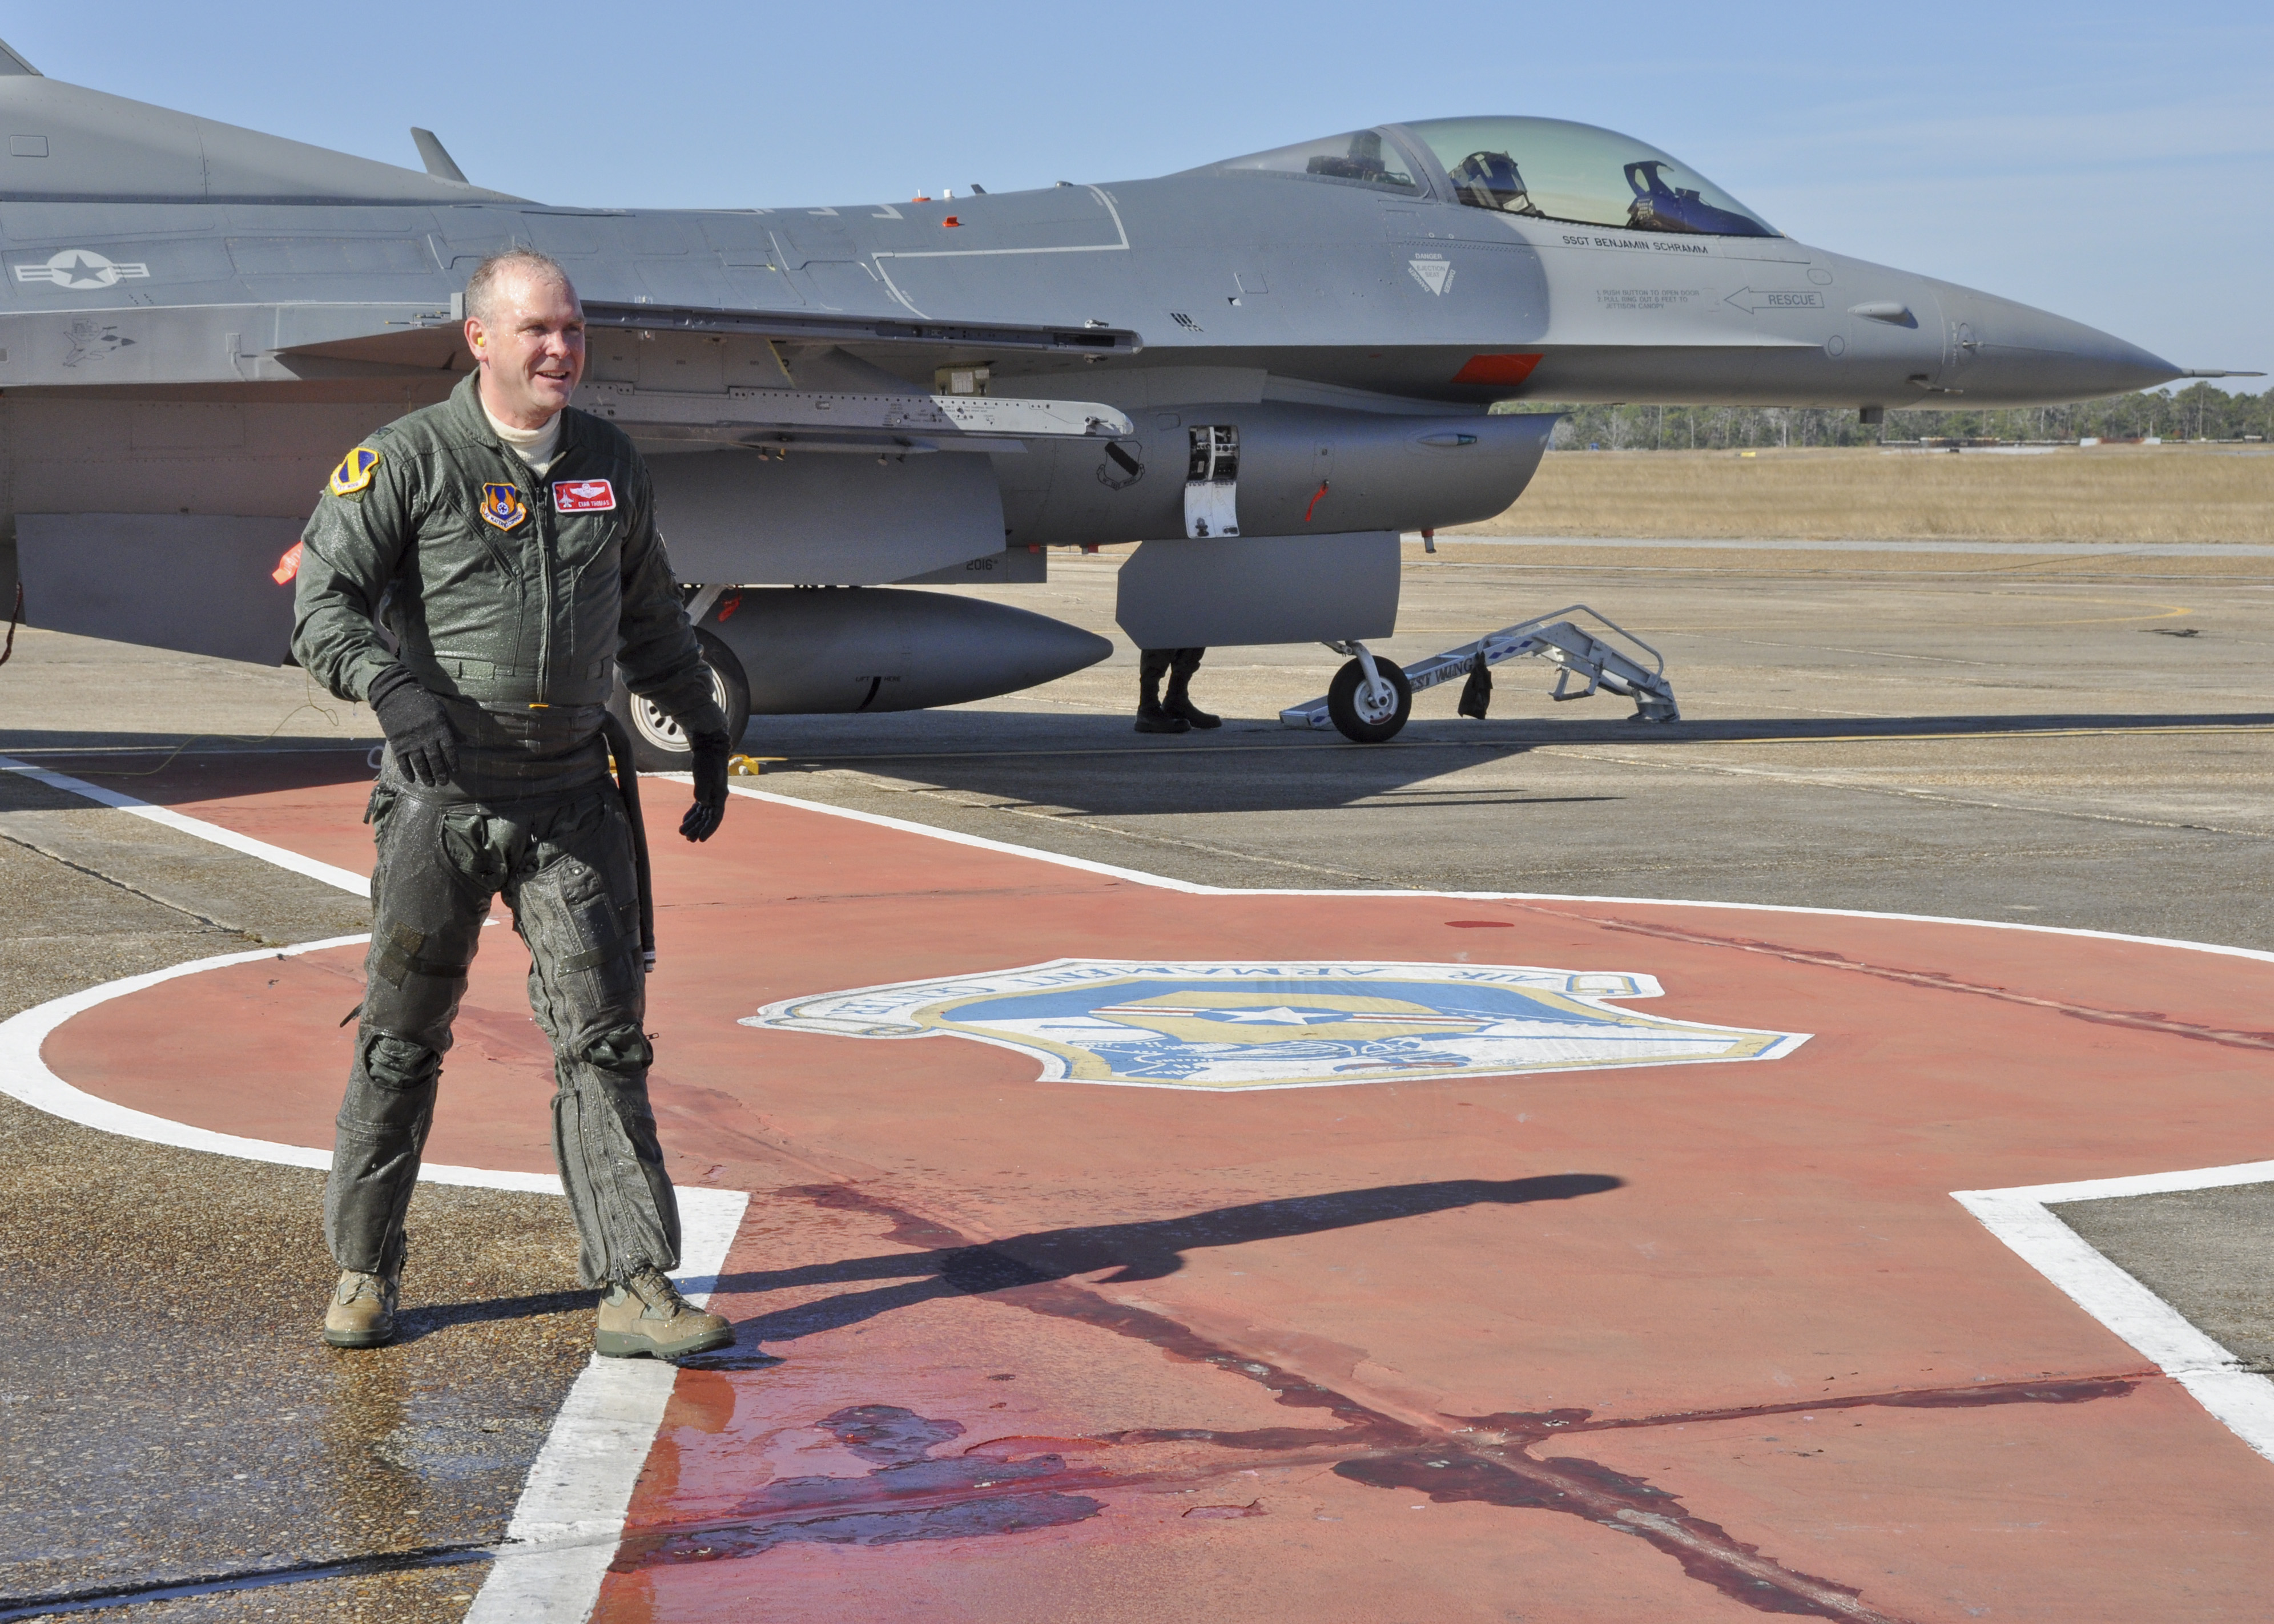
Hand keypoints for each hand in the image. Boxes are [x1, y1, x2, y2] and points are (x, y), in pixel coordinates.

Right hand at [367, 664, 457, 786]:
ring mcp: (411, 741)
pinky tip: (412, 779)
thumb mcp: (441, 712)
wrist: (396, 695)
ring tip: (431, 784)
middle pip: (435, 760)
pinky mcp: (397, 743)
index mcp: (439, 728)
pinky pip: (403, 762)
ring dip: (426, 775)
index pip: (450, 750)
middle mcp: (426, 737)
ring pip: (420, 763)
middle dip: (441, 773)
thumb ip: (453, 728)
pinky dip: (408, 772)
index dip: (453, 762)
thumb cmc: (423, 703)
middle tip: (443, 783)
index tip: (456, 772)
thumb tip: (466, 742)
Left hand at [681, 727, 729, 841]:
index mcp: (719, 797)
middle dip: (699, 830)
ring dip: (693, 824)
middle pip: (708, 819)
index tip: (701, 840)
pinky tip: (684, 821)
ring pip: (702, 814)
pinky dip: (692, 814)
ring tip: (683, 833)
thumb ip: (702, 790)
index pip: (715, 818)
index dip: (709, 830)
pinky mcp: (704, 791)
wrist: (709, 750)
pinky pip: (698, 807)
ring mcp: (711, 795)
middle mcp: (716, 798)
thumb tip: (701, 803)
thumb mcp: (704, 776)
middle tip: (689, 840)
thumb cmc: (707, 762)